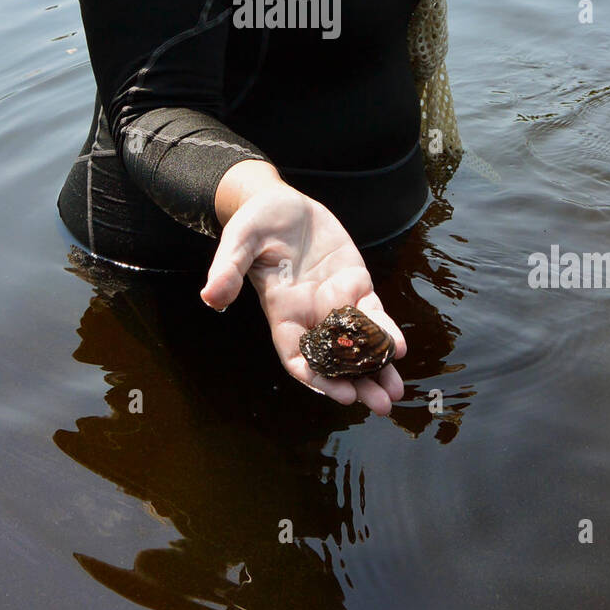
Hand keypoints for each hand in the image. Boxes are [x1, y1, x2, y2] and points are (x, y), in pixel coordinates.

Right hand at [201, 182, 406, 414]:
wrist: (280, 202)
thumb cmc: (255, 222)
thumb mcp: (239, 239)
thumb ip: (228, 268)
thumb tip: (210, 297)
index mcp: (282, 311)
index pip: (298, 355)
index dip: (318, 378)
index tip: (341, 396)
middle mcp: (310, 313)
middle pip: (335, 359)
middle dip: (358, 384)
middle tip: (382, 406)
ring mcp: (334, 299)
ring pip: (359, 342)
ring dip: (378, 367)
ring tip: (395, 392)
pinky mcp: (354, 281)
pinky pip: (373, 312)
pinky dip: (386, 331)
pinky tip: (400, 348)